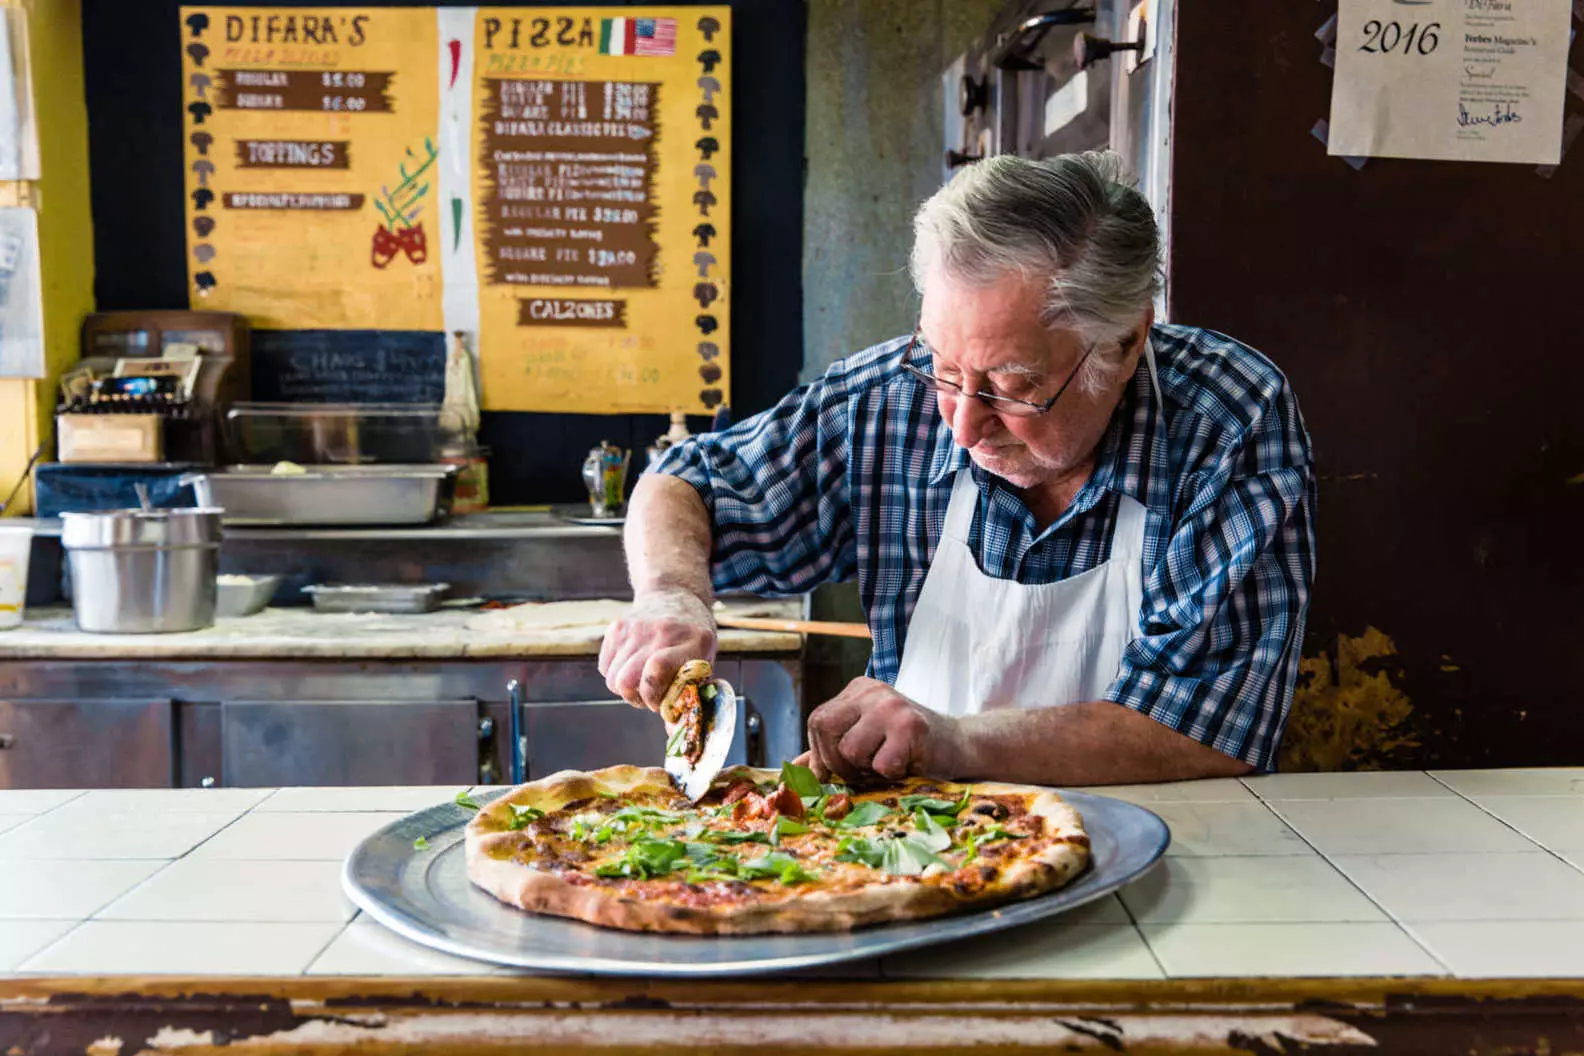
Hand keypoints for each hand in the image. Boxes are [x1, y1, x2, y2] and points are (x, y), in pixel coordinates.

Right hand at [599, 589, 716, 710]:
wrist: (675, 593)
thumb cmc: (692, 636)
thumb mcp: (705, 660)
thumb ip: (692, 695)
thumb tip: (672, 733)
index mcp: (691, 641)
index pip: (656, 671)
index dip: (654, 696)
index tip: (664, 704)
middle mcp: (660, 631)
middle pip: (627, 681)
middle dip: (638, 699)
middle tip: (652, 697)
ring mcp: (634, 628)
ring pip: (613, 680)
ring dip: (626, 690)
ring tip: (642, 681)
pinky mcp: (616, 627)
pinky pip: (604, 668)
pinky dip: (615, 675)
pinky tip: (633, 666)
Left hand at [795, 677, 967, 782]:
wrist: (959, 744)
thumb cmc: (908, 746)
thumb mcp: (866, 739)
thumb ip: (830, 750)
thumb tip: (793, 768)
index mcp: (857, 690)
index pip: (818, 721)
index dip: (822, 753)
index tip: (839, 770)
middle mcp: (872, 691)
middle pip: (825, 730)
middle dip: (838, 762)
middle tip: (864, 770)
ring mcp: (891, 705)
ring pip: (850, 750)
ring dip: (868, 770)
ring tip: (888, 763)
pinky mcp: (911, 726)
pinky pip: (882, 764)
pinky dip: (892, 775)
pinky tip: (907, 765)